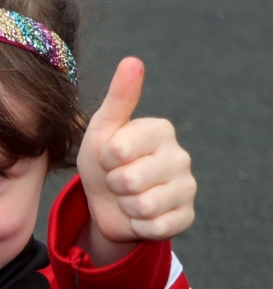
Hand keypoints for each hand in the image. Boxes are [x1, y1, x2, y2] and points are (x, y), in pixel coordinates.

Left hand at [76, 58, 195, 262]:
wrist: (106, 204)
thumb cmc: (103, 161)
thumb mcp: (101, 130)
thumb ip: (118, 98)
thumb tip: (133, 61)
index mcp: (160, 130)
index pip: (118, 150)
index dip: (103, 159)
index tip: (108, 157)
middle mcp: (181, 156)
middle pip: (130, 181)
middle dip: (114, 185)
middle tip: (117, 180)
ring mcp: (187, 187)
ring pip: (143, 206)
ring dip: (125, 207)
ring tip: (128, 197)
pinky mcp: (186, 217)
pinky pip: (155, 227)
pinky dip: (138, 225)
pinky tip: (139, 215)